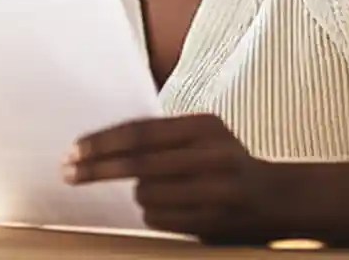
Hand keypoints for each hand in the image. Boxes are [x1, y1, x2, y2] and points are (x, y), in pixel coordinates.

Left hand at [63, 114, 292, 244]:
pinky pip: (159, 219)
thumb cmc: (226, 164)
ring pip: (145, 193)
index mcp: (205, 126)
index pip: (140, 131)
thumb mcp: (202, 138)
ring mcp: (216, 190)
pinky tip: (170, 210)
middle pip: (137, 162)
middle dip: (96, 168)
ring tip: (155, 192)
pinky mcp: (214, 221)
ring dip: (138, 195)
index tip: (73, 150)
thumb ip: (162, 137)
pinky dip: (153, 215)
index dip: (102, 141)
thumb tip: (97, 143)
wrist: (280, 200)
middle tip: (68, 173)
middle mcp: (213, 154)